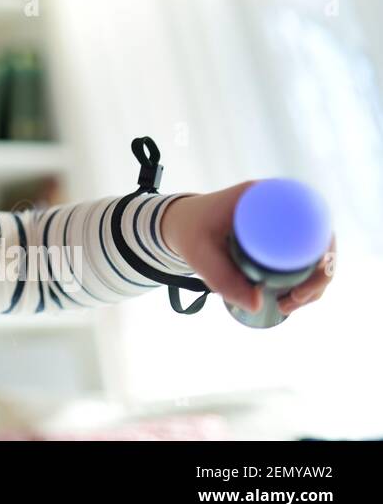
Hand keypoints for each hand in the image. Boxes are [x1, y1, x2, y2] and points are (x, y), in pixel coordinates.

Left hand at [159, 180, 334, 315]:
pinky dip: (306, 277)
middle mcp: (278, 204)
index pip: (311, 218)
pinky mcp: (280, 235)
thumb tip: (258, 306)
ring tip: (287, 305)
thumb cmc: (190, 231)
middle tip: (294, 300)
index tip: (310, 278)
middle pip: (320, 238)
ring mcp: (282, 220)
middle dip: (320, 275)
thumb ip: (222, 279)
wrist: (181, 223)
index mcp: (263, 197)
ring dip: (314, 281)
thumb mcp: (199, 255)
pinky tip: (293, 297)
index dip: (323, 249)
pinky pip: (304, 255)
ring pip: (316, 251)